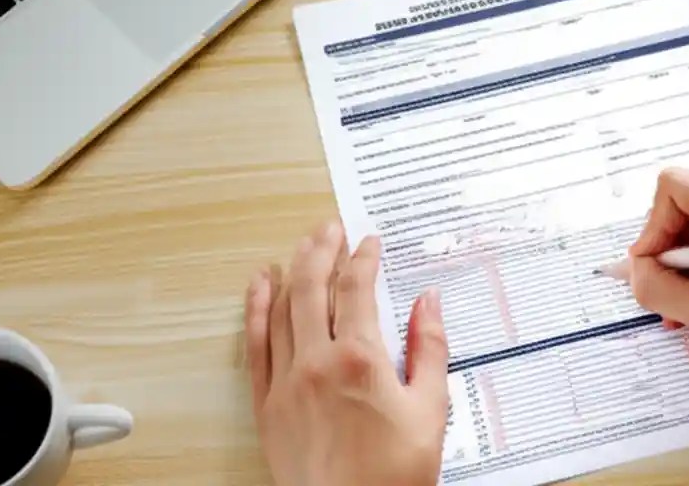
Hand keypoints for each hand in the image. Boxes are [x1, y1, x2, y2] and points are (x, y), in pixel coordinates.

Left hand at [245, 221, 448, 485]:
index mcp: (361, 359)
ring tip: (302, 246)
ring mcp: (287, 382)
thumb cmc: (394, 475)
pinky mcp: (267, 404)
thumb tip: (427, 303)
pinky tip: (259, 288)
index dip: (363, 257)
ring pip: (281, 308)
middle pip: (312, 286)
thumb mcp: (431, 410)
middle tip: (330, 228)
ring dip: (292, 270)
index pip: (357, 288)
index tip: (370, 243)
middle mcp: (317, 363)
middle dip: (322, 249)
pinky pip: (256, 344)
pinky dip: (256, 309)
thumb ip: (430, 348)